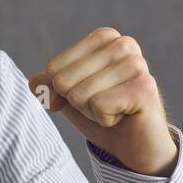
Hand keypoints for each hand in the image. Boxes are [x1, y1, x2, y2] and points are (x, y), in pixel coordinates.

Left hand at [28, 27, 177, 176]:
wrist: (134, 145)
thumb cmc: (99, 113)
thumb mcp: (64, 94)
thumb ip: (44, 83)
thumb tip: (38, 84)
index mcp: (103, 37)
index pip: (53, 69)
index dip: (63, 92)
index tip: (89, 94)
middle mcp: (123, 44)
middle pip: (63, 81)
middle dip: (77, 102)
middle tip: (102, 104)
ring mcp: (137, 65)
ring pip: (79, 95)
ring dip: (91, 112)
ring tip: (114, 109)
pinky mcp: (144, 89)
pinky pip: (98, 106)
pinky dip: (105, 120)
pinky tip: (124, 116)